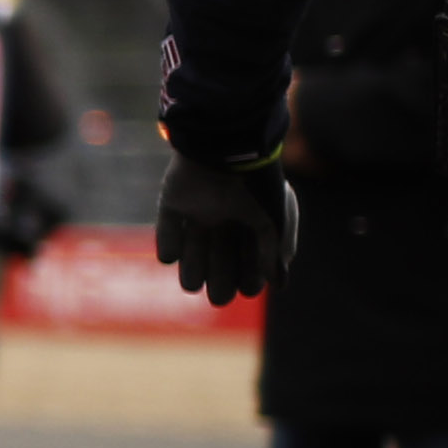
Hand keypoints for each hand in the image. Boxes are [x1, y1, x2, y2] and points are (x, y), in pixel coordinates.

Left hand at [154, 152, 289, 306]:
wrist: (223, 148)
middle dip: (221, 278)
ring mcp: (198, 206)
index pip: (250, 253)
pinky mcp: (173, 200)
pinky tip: (171, 258)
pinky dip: (167, 244)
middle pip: (222, 254)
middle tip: (219, 299)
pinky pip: (168, 228)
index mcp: (252, 216)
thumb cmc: (256, 185)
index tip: (248, 289)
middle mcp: (225, 213)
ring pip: (194, 246)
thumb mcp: (274, 221)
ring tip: (192, 286)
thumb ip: (274, 253)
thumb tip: (279, 285)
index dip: (250, 273)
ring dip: (193, 268)